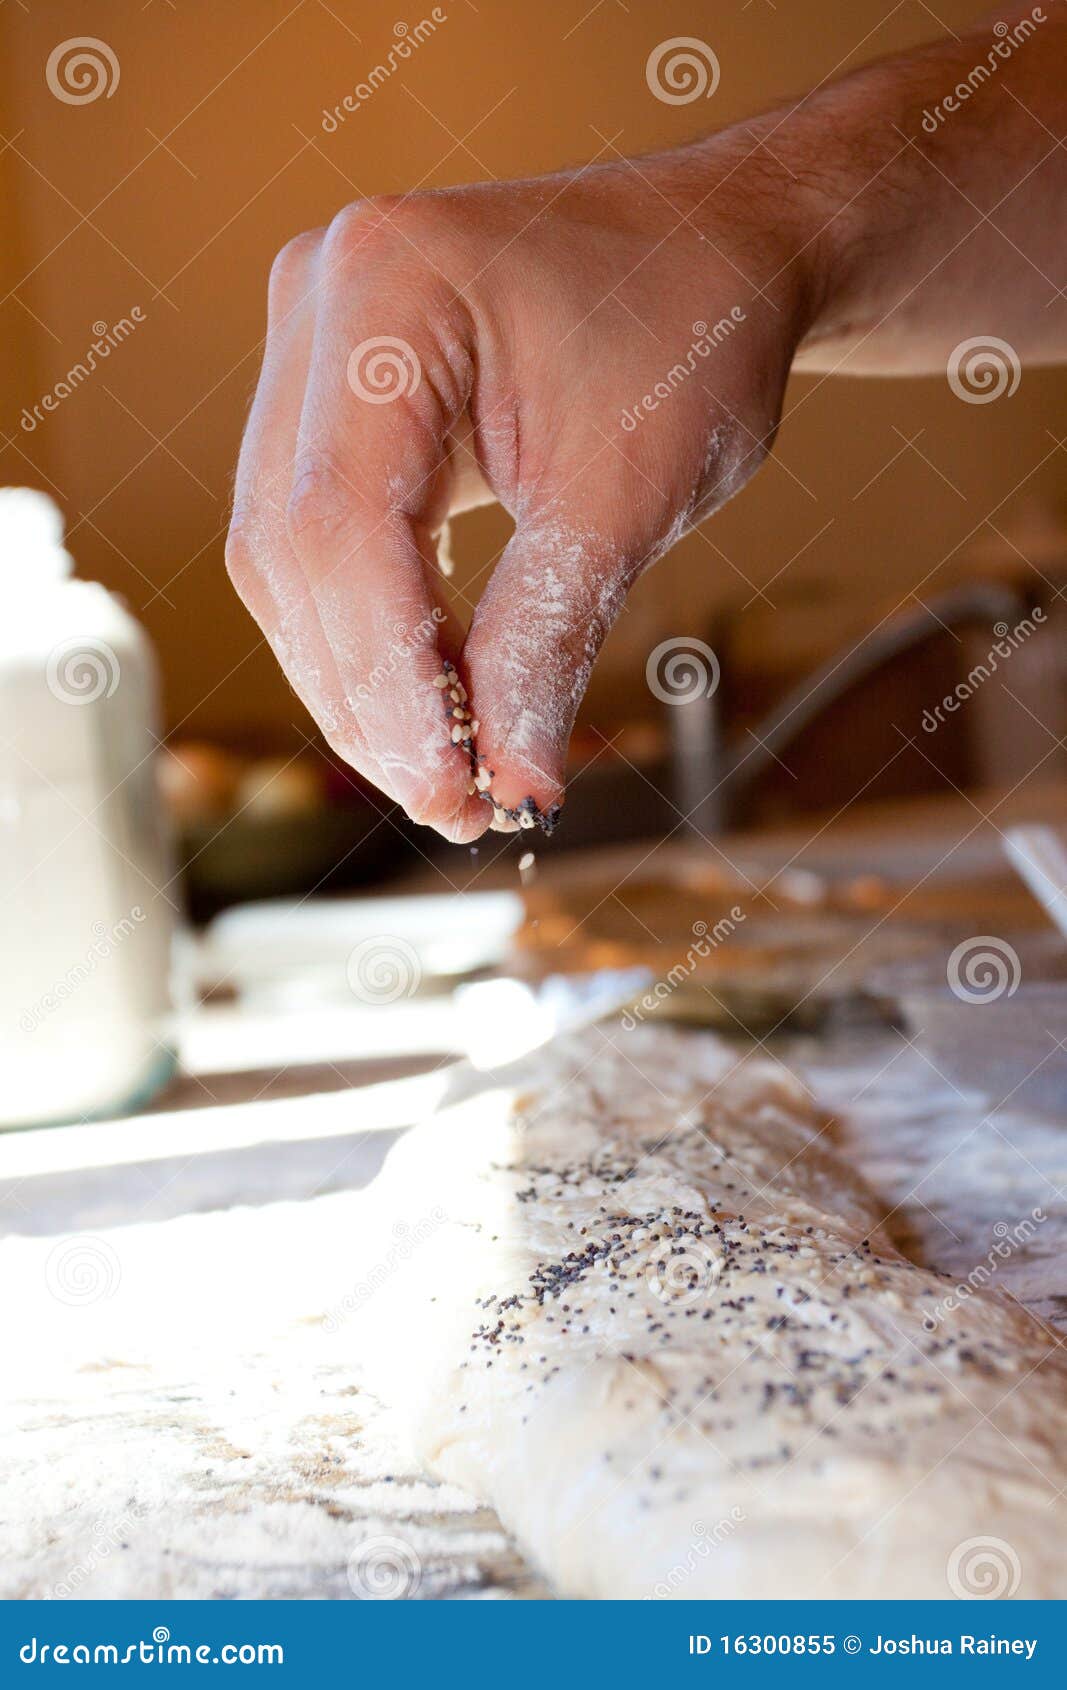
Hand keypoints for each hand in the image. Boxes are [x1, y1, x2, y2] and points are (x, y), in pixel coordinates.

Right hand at [226, 140, 817, 839]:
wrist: (718, 252)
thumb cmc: (692, 336)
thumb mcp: (626, 495)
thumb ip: (547, 638)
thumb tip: (511, 781)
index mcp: (383, 288)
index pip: (339, 522)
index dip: (385, 678)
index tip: (448, 789)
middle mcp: (319, 300)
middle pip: (291, 548)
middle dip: (367, 696)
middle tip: (450, 803)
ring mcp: (312, 341)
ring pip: (285, 557)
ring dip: (358, 680)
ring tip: (443, 774)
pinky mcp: (332, 390)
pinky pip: (316, 535)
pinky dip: (368, 630)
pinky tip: (423, 702)